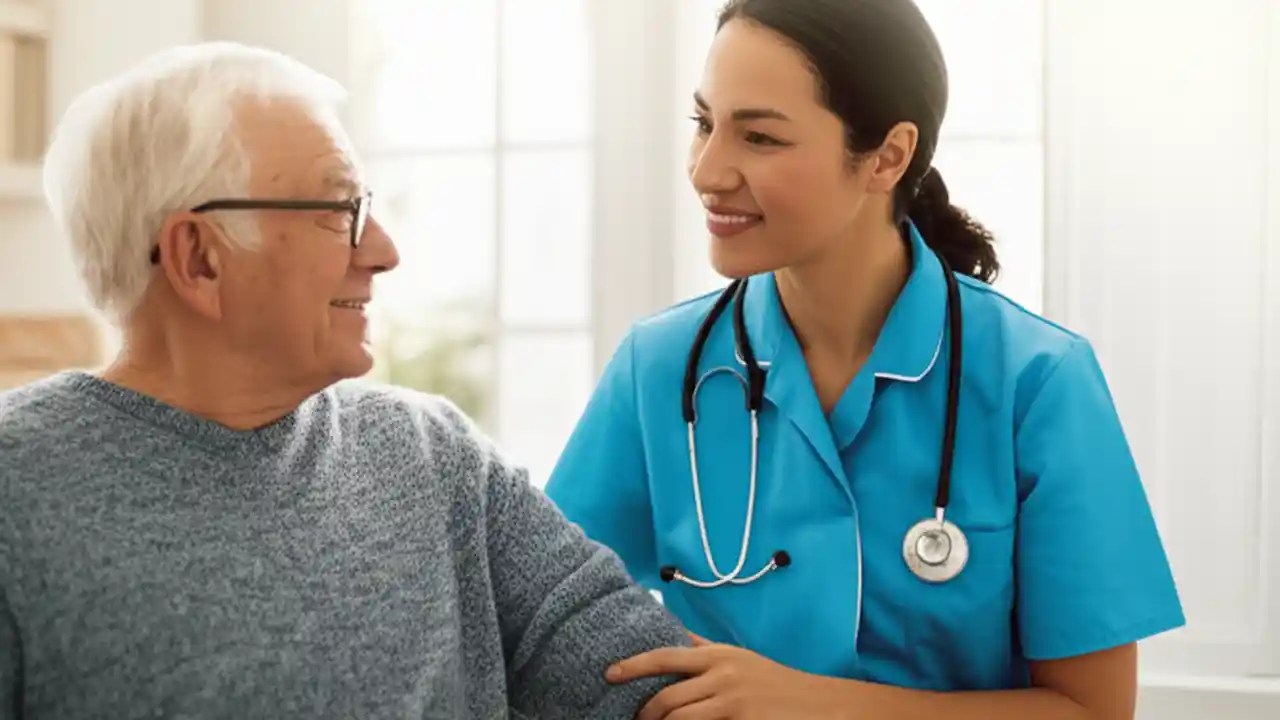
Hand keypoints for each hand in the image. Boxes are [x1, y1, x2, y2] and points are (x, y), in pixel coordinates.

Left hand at [607, 634, 838, 718]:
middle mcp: (722, 673)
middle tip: (635, 719)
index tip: (610, 673)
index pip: (666, 655)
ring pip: (680, 717)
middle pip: (668, 695)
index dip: (634, 665)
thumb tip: (674, 633)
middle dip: (645, 712)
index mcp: (717, 654)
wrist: (817, 704)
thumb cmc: (772, 682)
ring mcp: (733, 700)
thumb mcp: (738, 658)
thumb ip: (705, 649)